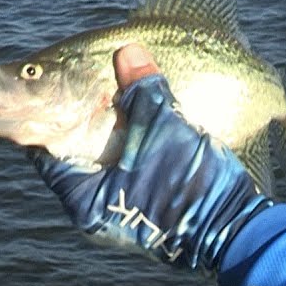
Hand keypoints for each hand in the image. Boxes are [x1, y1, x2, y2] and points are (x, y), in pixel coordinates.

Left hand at [32, 44, 271, 271]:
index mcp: (84, 202)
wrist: (236, 232)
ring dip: (116, 137)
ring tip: (124, 102)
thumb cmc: (188, 188)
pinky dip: (133, 152)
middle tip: (97, 88)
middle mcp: (96, 214)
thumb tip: (128, 53)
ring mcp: (122, 216)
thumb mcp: (163, 132)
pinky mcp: (146, 213)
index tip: (63, 90)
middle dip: (89, 123)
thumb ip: (142, 92)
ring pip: (107, 165)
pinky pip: (130, 175)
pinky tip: (147, 129)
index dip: (55, 118)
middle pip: (79, 157)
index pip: (49, 154)